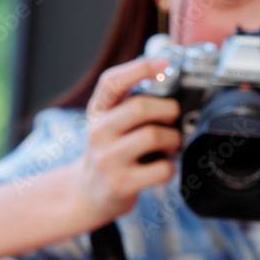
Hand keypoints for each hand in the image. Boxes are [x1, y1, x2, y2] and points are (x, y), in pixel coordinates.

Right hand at [74, 57, 181, 225]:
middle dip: (168, 110)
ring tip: (169, 145)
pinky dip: (170, 167)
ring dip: (172, 139)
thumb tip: (167, 80)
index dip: (139, 68)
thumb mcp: (107, 123)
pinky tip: (162, 167)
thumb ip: (128, 103)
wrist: (87, 194)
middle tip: (172, 119)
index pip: (112, 81)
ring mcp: (108, 160)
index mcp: (97, 112)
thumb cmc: (108, 154)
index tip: (164, 65)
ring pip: (154, 136)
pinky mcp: (121, 184)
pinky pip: (161, 169)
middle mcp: (98, 133)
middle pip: (140, 107)